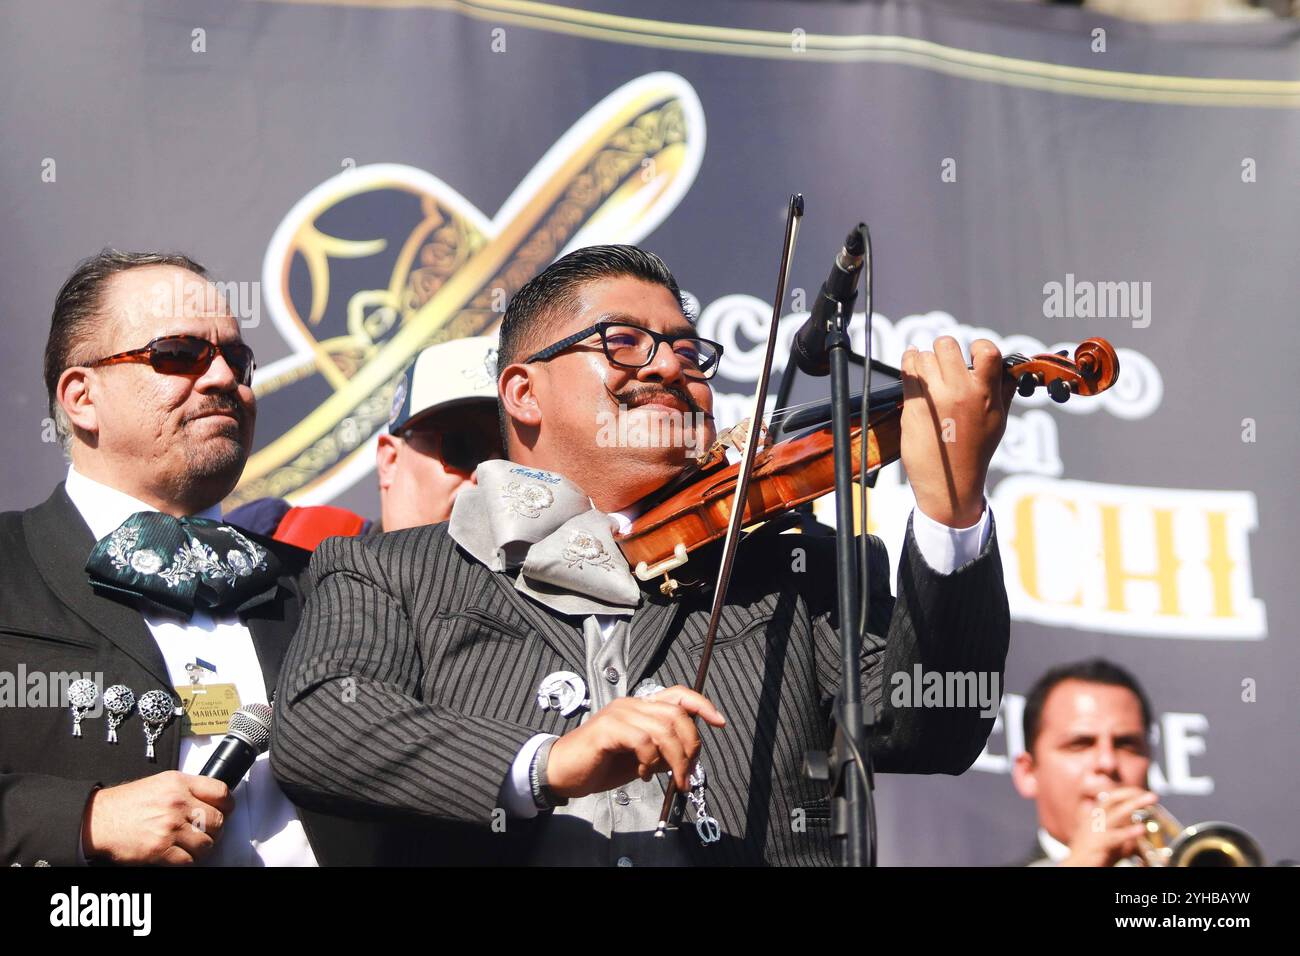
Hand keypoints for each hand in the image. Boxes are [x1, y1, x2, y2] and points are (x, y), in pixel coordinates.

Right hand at [81, 771, 232, 864]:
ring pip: (207, 844)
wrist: (99, 819)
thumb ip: (188, 789)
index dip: (227, 805)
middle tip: (206, 832)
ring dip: (202, 848)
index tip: (224, 811)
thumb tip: (212, 800)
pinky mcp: (160, 850)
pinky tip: (179, 854)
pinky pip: (189, 861)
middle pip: (218, 821)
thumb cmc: (127, 803)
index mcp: (179, 784)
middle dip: (215, 829)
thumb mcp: (161, 783)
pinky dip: (187, 860)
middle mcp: (177, 803)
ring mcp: (170, 827)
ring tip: (192, 845)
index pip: (221, 793)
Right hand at [545, 685, 726, 798]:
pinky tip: (643, 774)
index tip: (720, 722)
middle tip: (687, 773)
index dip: (702, 704)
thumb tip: (687, 758)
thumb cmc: (600, 765)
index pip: (678, 694)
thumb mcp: (640, 759)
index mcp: (640, 707)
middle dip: (691, 745)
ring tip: (671, 780)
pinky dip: (650, 761)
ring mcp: (619, 714)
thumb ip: (662, 752)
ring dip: (675, 759)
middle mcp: (631, 704)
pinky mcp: (607, 729)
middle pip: (677, 713)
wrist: (564, 773)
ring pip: (664, 729)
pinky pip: (642, 741)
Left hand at [900, 337, 1014, 527]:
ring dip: (924, 361)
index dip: (977, 346)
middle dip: (944, 349)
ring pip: (923, 357)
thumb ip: (1003, 392)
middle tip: (944, 362)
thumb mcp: (998, 421)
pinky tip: (911, 366)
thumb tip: (1010, 371)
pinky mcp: (914, 406)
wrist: (950, 483)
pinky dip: (908, 365)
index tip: (971, 354)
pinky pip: (907, 373)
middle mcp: (961, 392)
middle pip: (946, 345)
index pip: (987, 351)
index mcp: (986, 394)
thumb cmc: (975, 452)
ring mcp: (935, 398)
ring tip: (928, 373)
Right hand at [1060, 787, 1157, 866]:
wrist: (1076, 867)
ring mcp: (1095, 830)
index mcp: (1093, 817)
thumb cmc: (1092, 856)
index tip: (1142, 792)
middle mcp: (1093, 820)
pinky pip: (1115, 836)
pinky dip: (1129, 832)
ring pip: (1116, 813)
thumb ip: (1125, 836)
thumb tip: (1142, 832)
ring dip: (1134, 804)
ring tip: (1150, 801)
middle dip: (1132, 794)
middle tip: (1151, 795)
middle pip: (1113, 800)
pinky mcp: (1098, 844)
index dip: (1126, 793)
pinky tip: (1141, 829)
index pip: (1109, 798)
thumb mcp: (1110, 842)